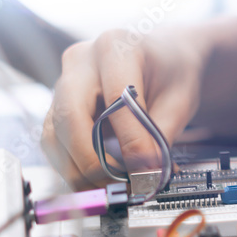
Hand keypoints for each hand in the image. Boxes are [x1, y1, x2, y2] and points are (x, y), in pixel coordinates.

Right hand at [41, 28, 204, 187]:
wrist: (164, 58)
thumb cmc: (172, 71)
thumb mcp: (181, 98)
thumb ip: (162, 135)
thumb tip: (146, 175)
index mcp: (116, 46)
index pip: (115, 96)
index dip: (130, 139)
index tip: (145, 170)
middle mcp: (81, 60)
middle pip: (70, 115)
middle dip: (92, 160)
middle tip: (119, 186)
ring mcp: (64, 82)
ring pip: (54, 133)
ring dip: (78, 170)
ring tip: (109, 191)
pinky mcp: (58, 105)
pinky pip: (55, 142)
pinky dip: (73, 167)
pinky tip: (97, 182)